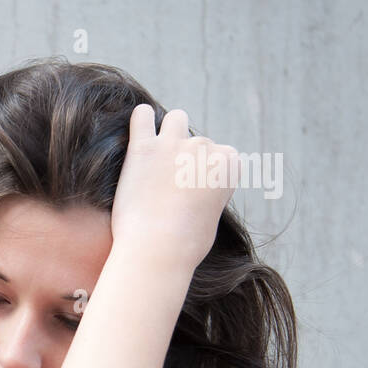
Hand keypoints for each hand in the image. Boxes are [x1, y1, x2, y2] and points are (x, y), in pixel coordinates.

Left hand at [109, 104, 240, 271]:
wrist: (157, 249)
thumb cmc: (185, 243)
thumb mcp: (213, 215)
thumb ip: (211, 190)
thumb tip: (198, 182)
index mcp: (229, 162)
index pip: (223, 155)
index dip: (207, 173)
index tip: (195, 192)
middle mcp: (205, 148)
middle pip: (197, 142)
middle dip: (186, 158)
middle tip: (169, 185)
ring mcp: (173, 145)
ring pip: (176, 119)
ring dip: (169, 131)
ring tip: (157, 154)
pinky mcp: (143, 148)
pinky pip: (142, 117)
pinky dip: (140, 119)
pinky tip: (138, 130)